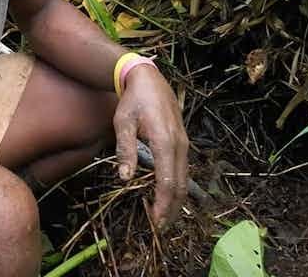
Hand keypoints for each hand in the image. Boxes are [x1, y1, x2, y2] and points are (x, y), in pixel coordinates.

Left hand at [113, 64, 188, 227]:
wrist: (149, 79)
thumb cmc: (133, 100)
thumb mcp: (123, 122)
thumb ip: (125, 149)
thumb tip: (125, 178)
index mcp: (165, 141)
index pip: (167, 181)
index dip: (163, 204)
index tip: (156, 222)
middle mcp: (179, 145)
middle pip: (180, 185)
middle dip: (171, 209)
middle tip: (159, 228)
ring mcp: (184, 144)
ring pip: (184, 179)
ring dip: (175, 200)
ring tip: (163, 217)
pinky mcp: (182, 142)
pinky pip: (182, 170)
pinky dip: (176, 186)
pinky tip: (166, 195)